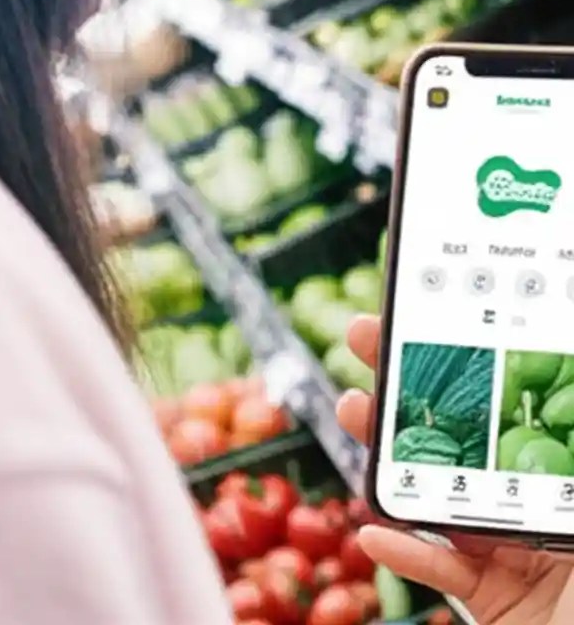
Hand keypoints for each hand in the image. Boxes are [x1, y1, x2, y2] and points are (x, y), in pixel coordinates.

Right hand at [339, 315, 573, 623]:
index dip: (470, 353)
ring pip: (438, 492)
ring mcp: (511, 550)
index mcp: (567, 472)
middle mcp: (537, 501)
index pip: (515, 403)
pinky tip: (377, 532)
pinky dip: (405, 553)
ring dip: (389, 455)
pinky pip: (440, 571)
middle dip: (410, 384)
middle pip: (463, 434)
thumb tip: (569, 384)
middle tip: (367, 338)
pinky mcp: (488, 598)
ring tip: (353, 414)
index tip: (428, 308)